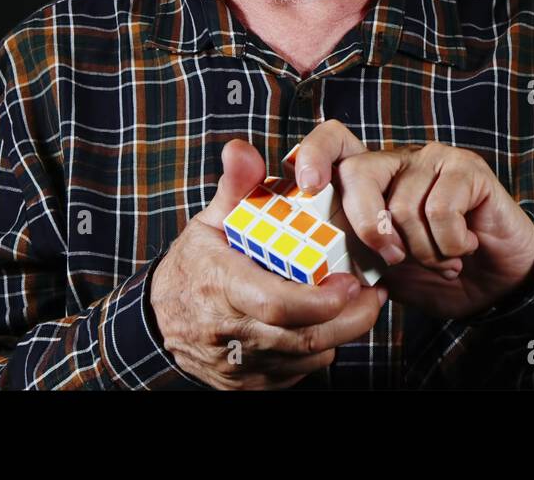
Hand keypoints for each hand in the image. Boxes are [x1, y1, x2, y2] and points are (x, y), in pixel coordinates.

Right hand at [149, 139, 387, 388]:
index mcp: (220, 286)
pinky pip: (297, 373)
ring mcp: (240, 365)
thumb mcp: (211, 221)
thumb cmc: (195, 264)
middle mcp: (230, 333)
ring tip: (362, 304)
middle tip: (374, 294)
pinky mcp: (249, 384)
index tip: (352, 282)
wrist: (160, 321)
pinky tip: (330, 325)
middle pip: (302, 338)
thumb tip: (241, 149)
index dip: (320, 300)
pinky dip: (319, 350)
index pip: (276, 304)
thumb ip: (235, 186)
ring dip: (340, 333)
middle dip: (349, 319)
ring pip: (305, 358)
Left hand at [292, 121, 533, 319]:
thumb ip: (352, 253)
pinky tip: (465, 246)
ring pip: (403, 206)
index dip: (313, 154)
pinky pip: (441, 210)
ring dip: (424, 251)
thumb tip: (317, 253)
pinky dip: (450, 245)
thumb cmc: (434, 274)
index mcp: (371, 179)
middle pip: (357, 173)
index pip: (333, 142)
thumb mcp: (382, 269)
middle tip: (395, 259)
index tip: (307, 185)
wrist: (495, 286)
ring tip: (443, 259)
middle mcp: (398, 161)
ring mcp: (433, 159)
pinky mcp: (467, 168)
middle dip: (369, 228)